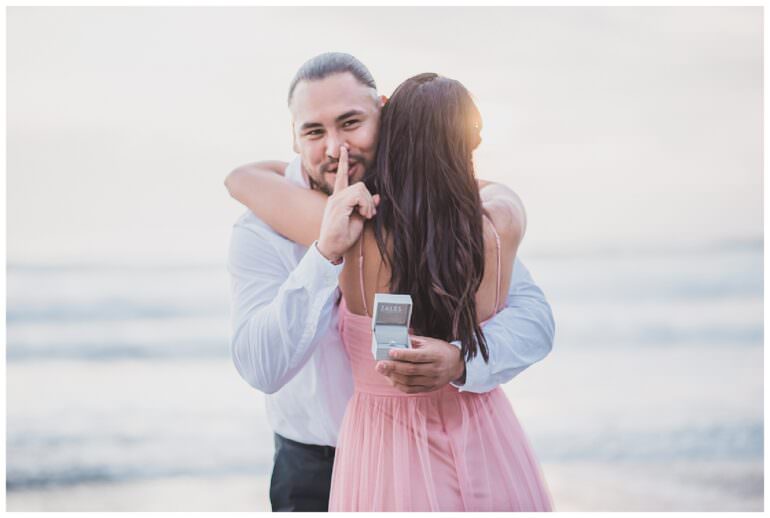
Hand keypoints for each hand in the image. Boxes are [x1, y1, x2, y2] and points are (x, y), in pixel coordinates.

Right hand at [317, 146, 379, 261]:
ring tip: (366, 216)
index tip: (344, 149)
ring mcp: (336, 201)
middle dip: (369, 199)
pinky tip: (364, 215)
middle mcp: (335, 197)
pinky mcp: (338, 206)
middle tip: (369, 214)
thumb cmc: (343, 237)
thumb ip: (366, 207)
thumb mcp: (359, 220)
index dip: (343, 162)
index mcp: (338, 198)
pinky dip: (365, 205)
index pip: (341, 176)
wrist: (331, 249)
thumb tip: (377, 196)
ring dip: (368, 203)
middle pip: (360, 185)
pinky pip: (358, 196)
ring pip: (360, 189)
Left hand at [375, 336, 465, 393]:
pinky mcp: (429, 388)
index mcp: (435, 355)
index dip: (403, 355)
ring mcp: (432, 381)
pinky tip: (391, 379)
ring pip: (409, 381)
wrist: (456, 364)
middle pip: (411, 370)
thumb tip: (396, 341)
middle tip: (380, 364)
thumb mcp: (430, 342)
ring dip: (394, 377)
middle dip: (393, 367)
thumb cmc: (441, 350)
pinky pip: (411, 389)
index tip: (390, 352)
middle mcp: (435, 369)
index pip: (417, 356)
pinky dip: (399, 385)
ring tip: (383, 371)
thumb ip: (413, 341)